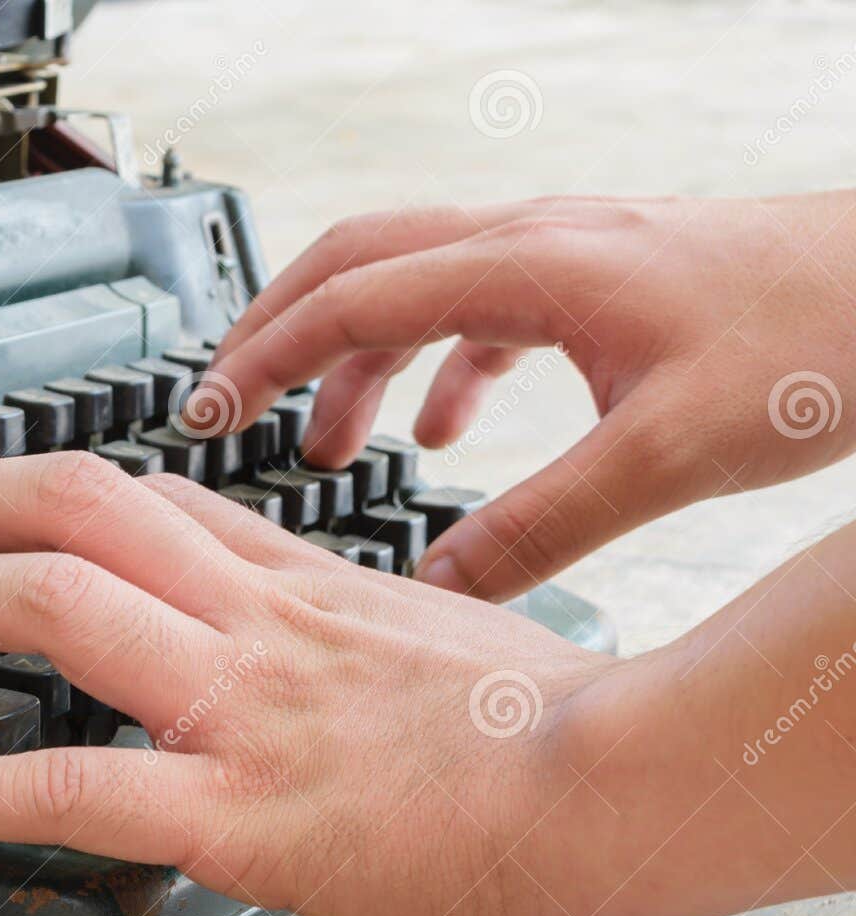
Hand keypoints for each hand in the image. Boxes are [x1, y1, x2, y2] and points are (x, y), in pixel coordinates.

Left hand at [0, 453, 632, 915]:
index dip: (70, 497)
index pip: (166, 506)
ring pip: (59, 606)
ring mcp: (241, 706)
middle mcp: (261, 624)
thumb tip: (370, 633)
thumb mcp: (467, 634)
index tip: (22, 503)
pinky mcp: (237, 811)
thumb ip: (386, 626)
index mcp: (316, 587)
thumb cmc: (568, 727)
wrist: (624, 783)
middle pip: (87, 512)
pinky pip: (70, 788)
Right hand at [203, 191, 855, 600]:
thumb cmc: (818, 343)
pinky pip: (479, 310)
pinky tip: (446, 429)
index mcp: (531, 267)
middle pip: (357, 265)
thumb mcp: (667, 455)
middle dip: (278, 337)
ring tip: (327, 444)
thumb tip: (438, 589)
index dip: (263, 356)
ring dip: (356, 360)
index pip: (350, 297)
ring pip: (414, 286)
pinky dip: (439, 368)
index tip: (206, 410)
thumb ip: (542, 527)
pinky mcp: (597, 281)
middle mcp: (533, 242)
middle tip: (223, 405)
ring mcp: (563, 254)